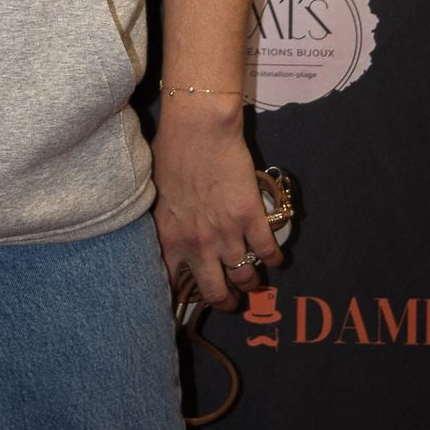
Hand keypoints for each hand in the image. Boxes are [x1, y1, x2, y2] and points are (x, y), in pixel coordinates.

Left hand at [150, 109, 282, 311]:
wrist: (199, 127)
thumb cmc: (170, 151)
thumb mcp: (154, 193)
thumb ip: (162, 219)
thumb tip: (164, 233)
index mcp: (169, 237)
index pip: (171, 283)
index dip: (179, 298)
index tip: (186, 302)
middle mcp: (198, 244)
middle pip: (215, 292)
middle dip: (225, 301)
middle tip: (230, 299)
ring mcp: (227, 234)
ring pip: (245, 277)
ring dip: (251, 282)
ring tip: (253, 280)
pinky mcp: (252, 219)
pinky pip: (269, 252)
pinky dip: (275, 259)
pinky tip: (276, 257)